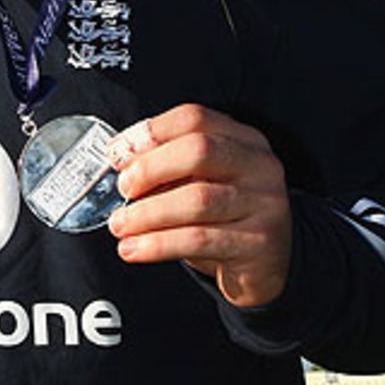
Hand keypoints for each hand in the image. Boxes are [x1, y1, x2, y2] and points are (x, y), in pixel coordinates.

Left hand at [106, 103, 291, 306]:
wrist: (266, 265)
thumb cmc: (223, 219)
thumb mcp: (201, 183)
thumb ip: (169, 169)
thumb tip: (122, 164)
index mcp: (243, 140)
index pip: (194, 119)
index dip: (150, 132)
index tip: (118, 153)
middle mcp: (260, 165)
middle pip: (199, 151)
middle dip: (150, 168)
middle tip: (123, 190)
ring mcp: (265, 203)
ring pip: (197, 200)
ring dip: (148, 213)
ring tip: (120, 226)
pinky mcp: (260, 242)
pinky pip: (199, 239)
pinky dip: (158, 244)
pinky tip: (134, 249)